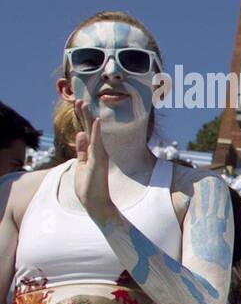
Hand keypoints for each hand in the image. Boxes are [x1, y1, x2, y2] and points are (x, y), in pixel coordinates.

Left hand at [72, 101, 112, 220]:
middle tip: (79, 100)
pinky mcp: (98, 161)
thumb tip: (79, 134)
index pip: (86, 132)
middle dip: (83, 115)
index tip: (78, 105)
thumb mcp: (82, 164)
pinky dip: (96, 132)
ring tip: (84, 105)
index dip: (82, 119)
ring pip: (93, 133)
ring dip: (88, 119)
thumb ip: (82, 150)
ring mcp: (99, 156)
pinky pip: (97, 144)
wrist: (96, 203)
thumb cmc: (89, 187)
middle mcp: (98, 152)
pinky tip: (95, 121)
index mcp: (92, 152)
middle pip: (89, 129)